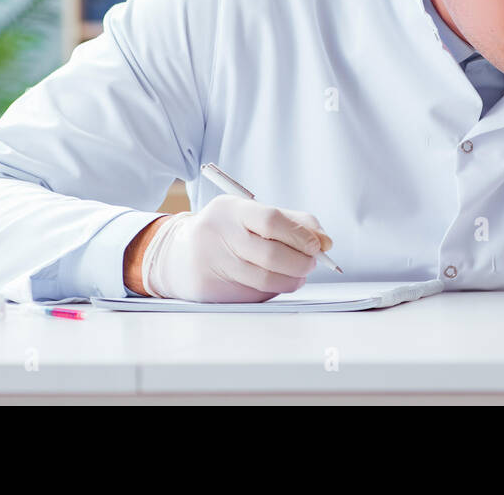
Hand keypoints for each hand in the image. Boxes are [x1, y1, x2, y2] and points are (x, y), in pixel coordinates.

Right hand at [143, 195, 332, 302]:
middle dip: (300, 262)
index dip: (300, 235)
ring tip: (298, 275)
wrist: (177, 253)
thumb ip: (293, 222)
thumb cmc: (228, 231)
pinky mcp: (210, 290)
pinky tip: (276, 282)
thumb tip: (326, 242)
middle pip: (270, 255)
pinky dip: (273, 290)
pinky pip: (253, 294)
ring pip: (264, 279)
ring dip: (291, 280)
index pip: (271, 220)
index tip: (318, 245)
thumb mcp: (252, 214)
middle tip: (312, 263)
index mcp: (231, 209)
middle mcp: (217, 234)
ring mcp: (211, 264)